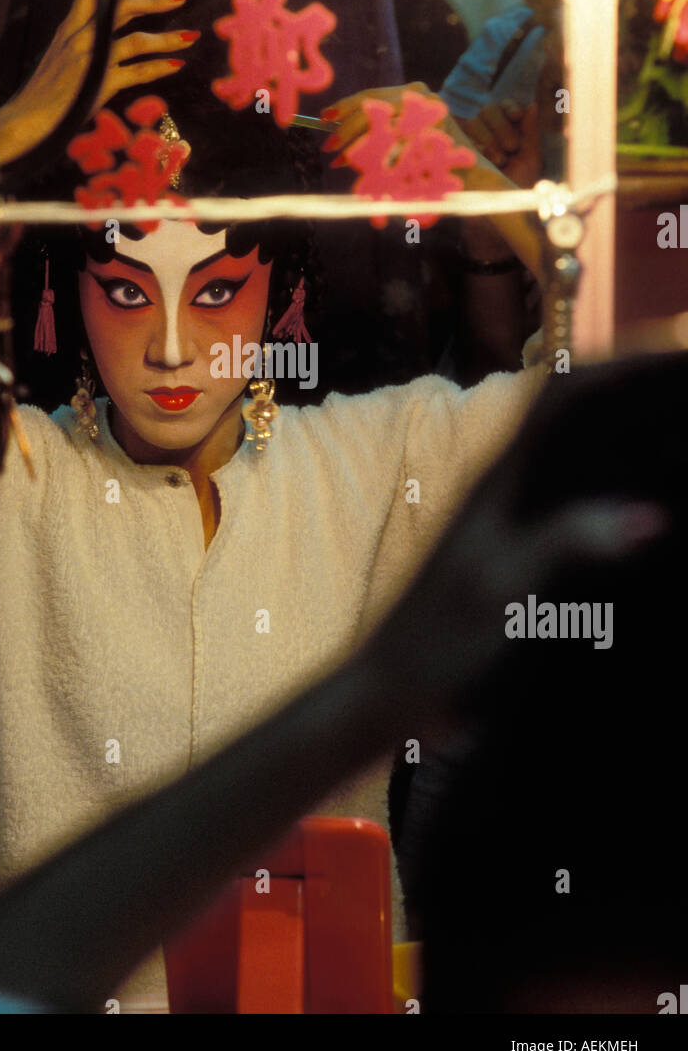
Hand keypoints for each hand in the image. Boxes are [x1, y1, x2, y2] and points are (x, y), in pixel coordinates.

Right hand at [0, 0, 197, 164]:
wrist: (27, 118)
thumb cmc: (44, 93)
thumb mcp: (58, 58)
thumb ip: (79, 43)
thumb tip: (104, 37)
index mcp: (69, 29)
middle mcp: (80, 37)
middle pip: (121, 7)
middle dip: (154, 0)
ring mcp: (91, 59)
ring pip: (136, 40)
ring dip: (167, 38)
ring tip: (190, 36)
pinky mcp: (100, 83)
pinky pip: (137, 71)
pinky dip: (159, 67)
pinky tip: (176, 65)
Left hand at [319, 82, 542, 276]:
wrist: (470, 179)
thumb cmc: (431, 163)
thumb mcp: (401, 143)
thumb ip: (378, 134)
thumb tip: (338, 139)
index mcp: (414, 94)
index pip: (372, 95)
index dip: (345, 107)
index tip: (324, 118)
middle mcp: (422, 97)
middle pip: (372, 106)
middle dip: (345, 128)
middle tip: (329, 148)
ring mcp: (428, 114)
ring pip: (380, 126)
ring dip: (357, 146)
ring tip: (342, 162)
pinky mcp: (433, 134)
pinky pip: (394, 147)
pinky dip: (377, 160)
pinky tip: (366, 171)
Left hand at [363, 388, 667, 740]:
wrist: (391, 688)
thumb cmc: (439, 639)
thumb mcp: (505, 590)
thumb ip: (569, 543)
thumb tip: (650, 515)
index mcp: (499, 478)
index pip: (561, 394)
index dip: (617, 367)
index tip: (674, 363)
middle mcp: (503, 485)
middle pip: (570, 412)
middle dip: (628, 391)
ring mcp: (506, 517)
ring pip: (570, 453)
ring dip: (620, 436)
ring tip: (682, 442)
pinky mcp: (512, 551)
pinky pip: (567, 498)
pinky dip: (608, 486)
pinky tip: (646, 513)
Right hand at [460, 99, 540, 187]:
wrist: (503, 207)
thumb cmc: (518, 183)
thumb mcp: (530, 158)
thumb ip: (530, 132)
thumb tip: (532, 105)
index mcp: (506, 129)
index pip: (503, 107)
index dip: (509, 107)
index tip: (517, 116)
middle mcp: (487, 132)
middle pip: (487, 111)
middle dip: (501, 126)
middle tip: (512, 147)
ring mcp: (470, 141)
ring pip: (473, 123)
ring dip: (489, 138)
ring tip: (500, 160)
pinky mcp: (458, 152)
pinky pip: (461, 138)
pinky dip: (475, 145)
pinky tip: (484, 158)